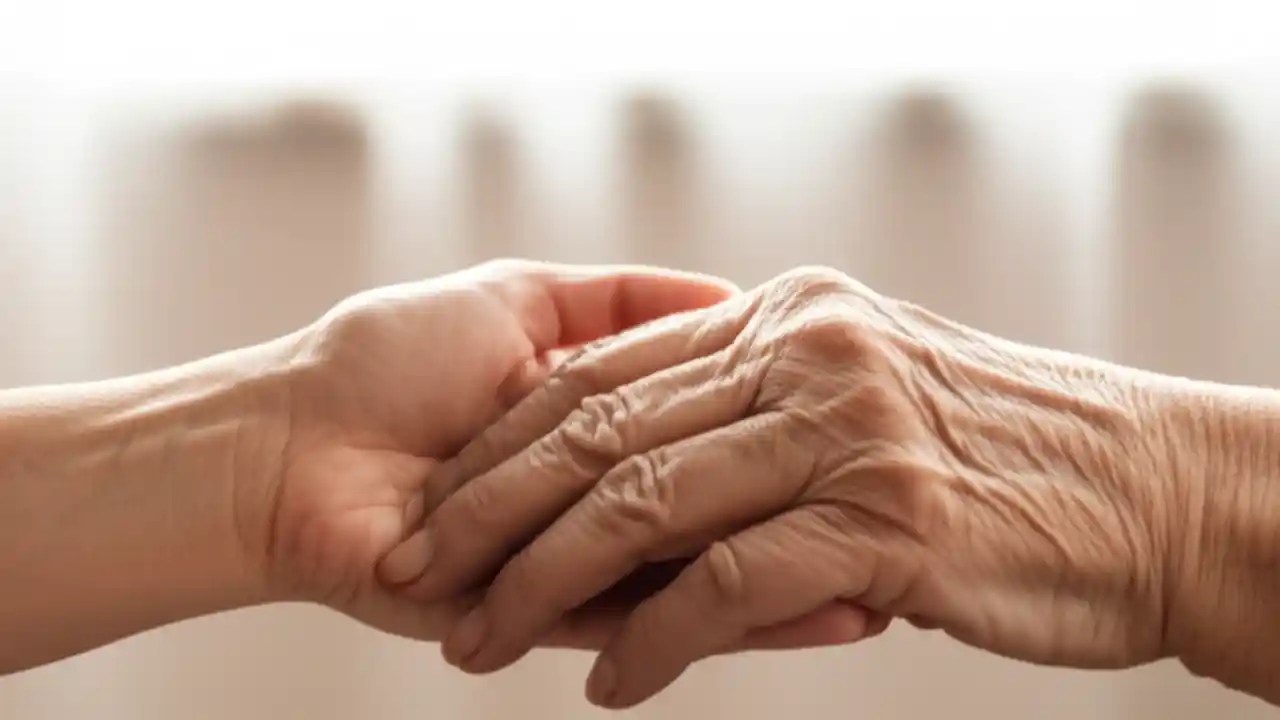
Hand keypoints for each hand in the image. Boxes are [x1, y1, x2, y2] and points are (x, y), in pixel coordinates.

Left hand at [262, 260, 868, 649]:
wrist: (281, 449)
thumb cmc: (379, 362)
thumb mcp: (515, 303)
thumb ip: (611, 303)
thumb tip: (712, 291)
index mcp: (612, 419)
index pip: (722, 425)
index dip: (787, 423)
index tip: (861, 420)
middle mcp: (617, 489)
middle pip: (740, 505)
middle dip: (799, 518)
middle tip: (902, 523)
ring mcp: (594, 559)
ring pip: (720, 564)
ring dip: (810, 583)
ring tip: (889, 594)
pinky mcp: (567, 621)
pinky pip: (674, 622)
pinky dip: (760, 622)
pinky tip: (845, 616)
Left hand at [391, 266, 1195, 706]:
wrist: (1151, 490)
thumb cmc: (1004, 458)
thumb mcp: (870, 391)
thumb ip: (767, 399)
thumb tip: (653, 444)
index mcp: (785, 317)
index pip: (602, 373)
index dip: (507, 444)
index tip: (443, 501)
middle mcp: (804, 353)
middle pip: (598, 431)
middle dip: (491, 510)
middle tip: (423, 573)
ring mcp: (845, 429)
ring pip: (642, 503)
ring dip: (544, 582)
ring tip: (482, 641)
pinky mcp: (888, 518)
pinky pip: (729, 582)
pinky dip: (654, 637)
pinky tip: (610, 679)